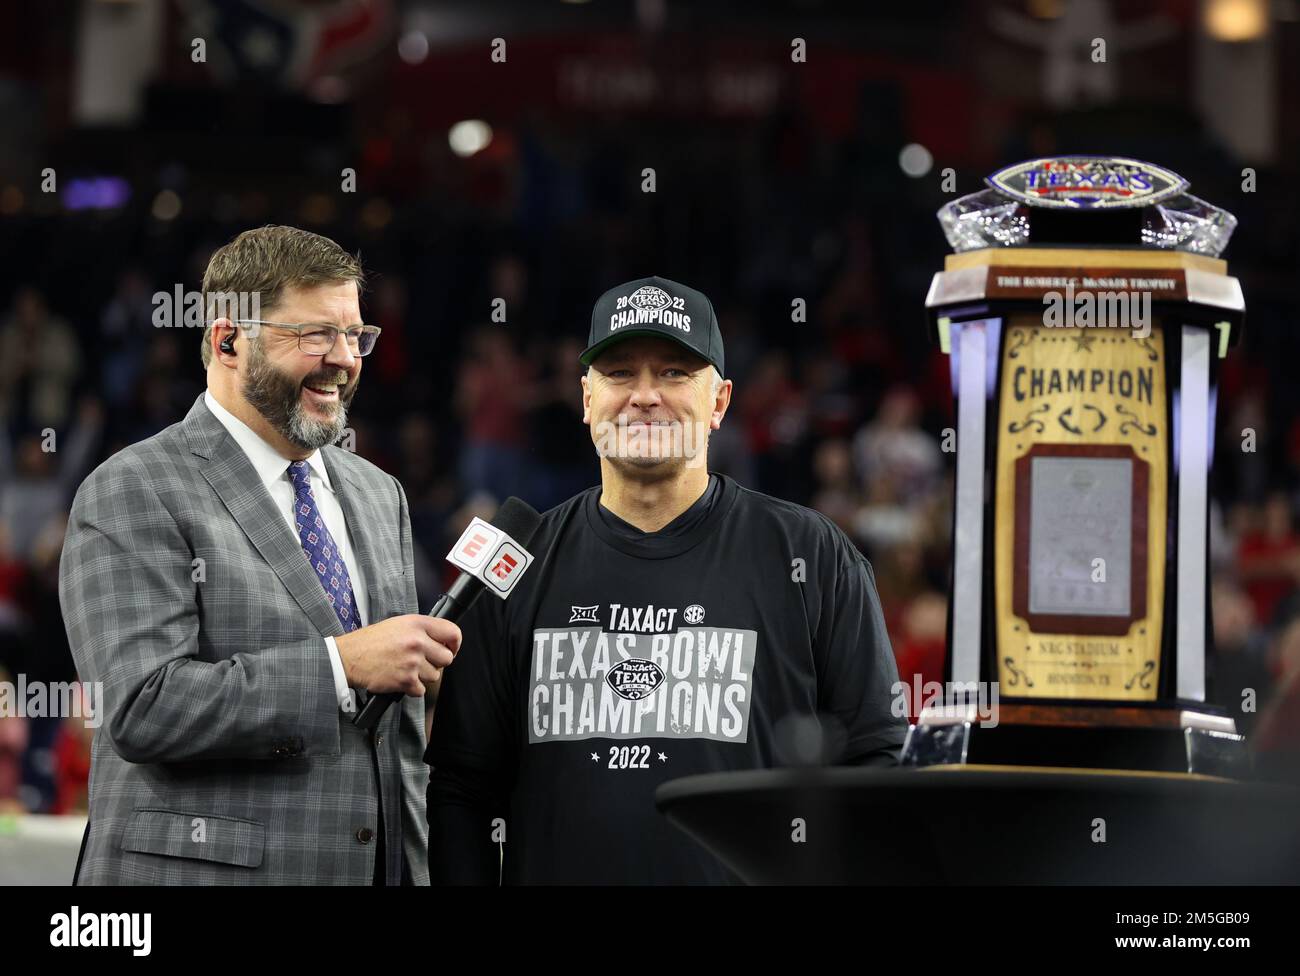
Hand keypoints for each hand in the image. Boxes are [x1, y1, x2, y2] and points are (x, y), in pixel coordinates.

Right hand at [334, 615, 461, 696]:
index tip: (451, 649)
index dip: (455, 643)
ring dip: (422, 676)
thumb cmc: (371, 641)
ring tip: (405, 668)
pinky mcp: (406, 680)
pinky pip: (421, 690)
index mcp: (417, 623)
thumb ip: (422, 630)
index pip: (453, 633)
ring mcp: (412, 661)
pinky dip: (412, 688)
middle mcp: (417, 641)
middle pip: (447, 658)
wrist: (348, 657)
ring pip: (434, 676)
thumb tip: (443, 641)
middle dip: (436, 662)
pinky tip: (400, 678)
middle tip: (422, 661)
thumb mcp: (398, 624)